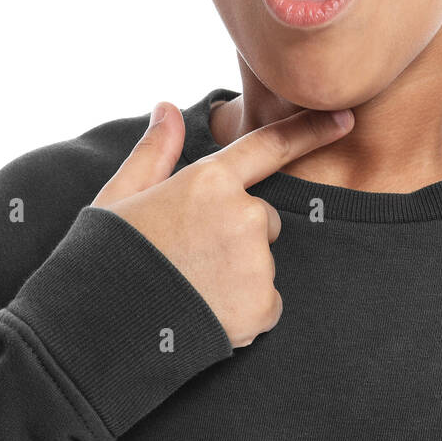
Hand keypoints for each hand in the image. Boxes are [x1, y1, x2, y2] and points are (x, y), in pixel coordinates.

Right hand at [91, 101, 353, 346]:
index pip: (269, 148)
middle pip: (262, 219)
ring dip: (237, 276)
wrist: (95, 333)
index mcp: (208, 180)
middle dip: (235, 236)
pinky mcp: (262, 304)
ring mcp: (256, 261)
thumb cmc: (104, 258)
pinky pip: (266, 303)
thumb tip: (166, 107)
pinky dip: (243, 312)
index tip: (346, 117)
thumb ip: (154, 151)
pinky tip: (204, 314)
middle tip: (188, 259)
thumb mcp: (120, 195)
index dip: (310, 130)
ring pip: (262, 263)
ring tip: (190, 289)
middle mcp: (242, 214)